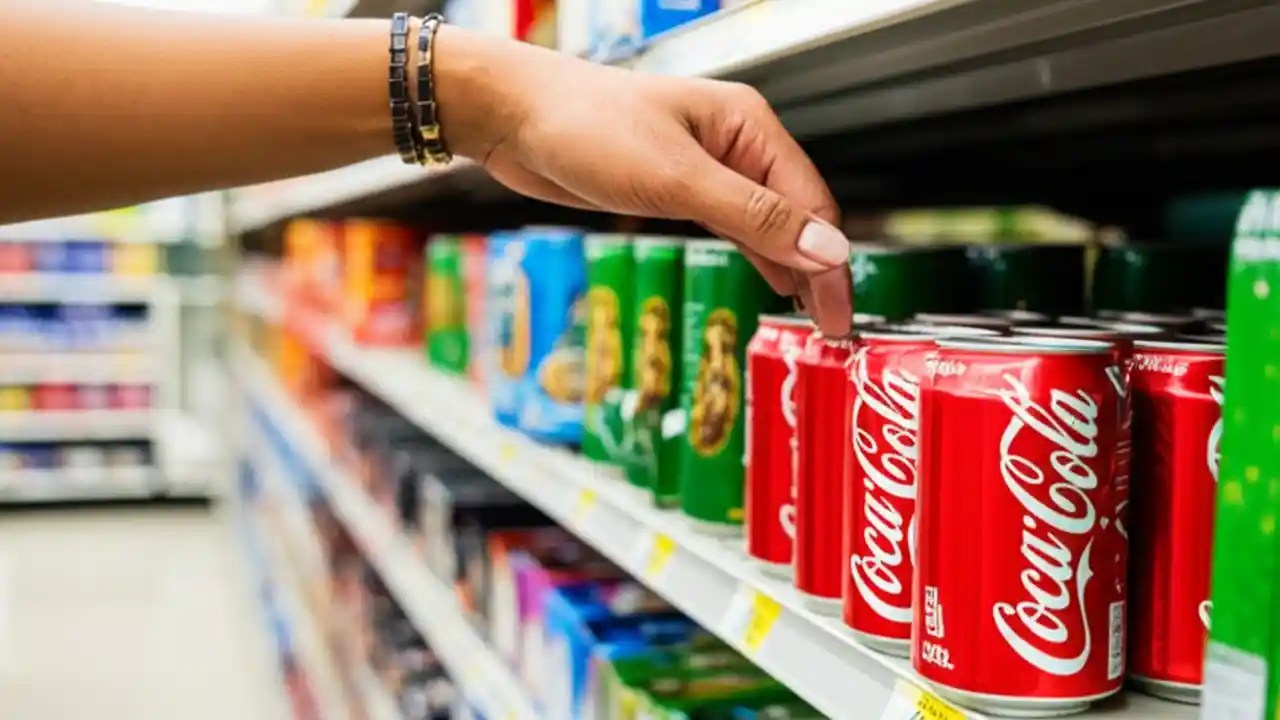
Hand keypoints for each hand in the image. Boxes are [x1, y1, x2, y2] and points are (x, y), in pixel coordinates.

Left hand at [434, 27, 853, 336]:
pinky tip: (771, 283)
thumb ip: (754, 217)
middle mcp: (736, 144)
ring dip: (790, 268)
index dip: (830, 262)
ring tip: (810, 318)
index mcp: (749, 126)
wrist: (516, 117)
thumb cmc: (586, 126)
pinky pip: (734, 226)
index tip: (839, 313)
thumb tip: (825, 250)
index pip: (811, 203)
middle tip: (830, 330)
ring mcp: (707, 167)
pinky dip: (755, 255)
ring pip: (767, 224)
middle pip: (796, 216)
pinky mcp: (678, 188)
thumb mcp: (676, 179)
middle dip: (817, 271)